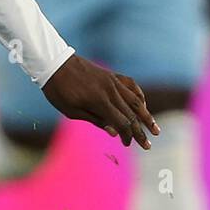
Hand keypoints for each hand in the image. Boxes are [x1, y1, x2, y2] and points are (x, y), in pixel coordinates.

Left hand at [41, 54, 158, 148]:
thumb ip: (95, 120)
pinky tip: (143, 104)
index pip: (122, 122)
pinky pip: (131, 85)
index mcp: (99, 102)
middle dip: (141, 131)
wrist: (54, 64)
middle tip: (148, 145)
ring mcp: (113, 81)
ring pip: (136, 100)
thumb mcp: (71, 111)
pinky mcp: (111, 75)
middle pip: (132, 114)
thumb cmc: (59, 91)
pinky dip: (139, 95)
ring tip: (155, 128)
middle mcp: (110, 91)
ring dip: (147, 115)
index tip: (128, 145)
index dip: (128, 135)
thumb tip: (114, 132)